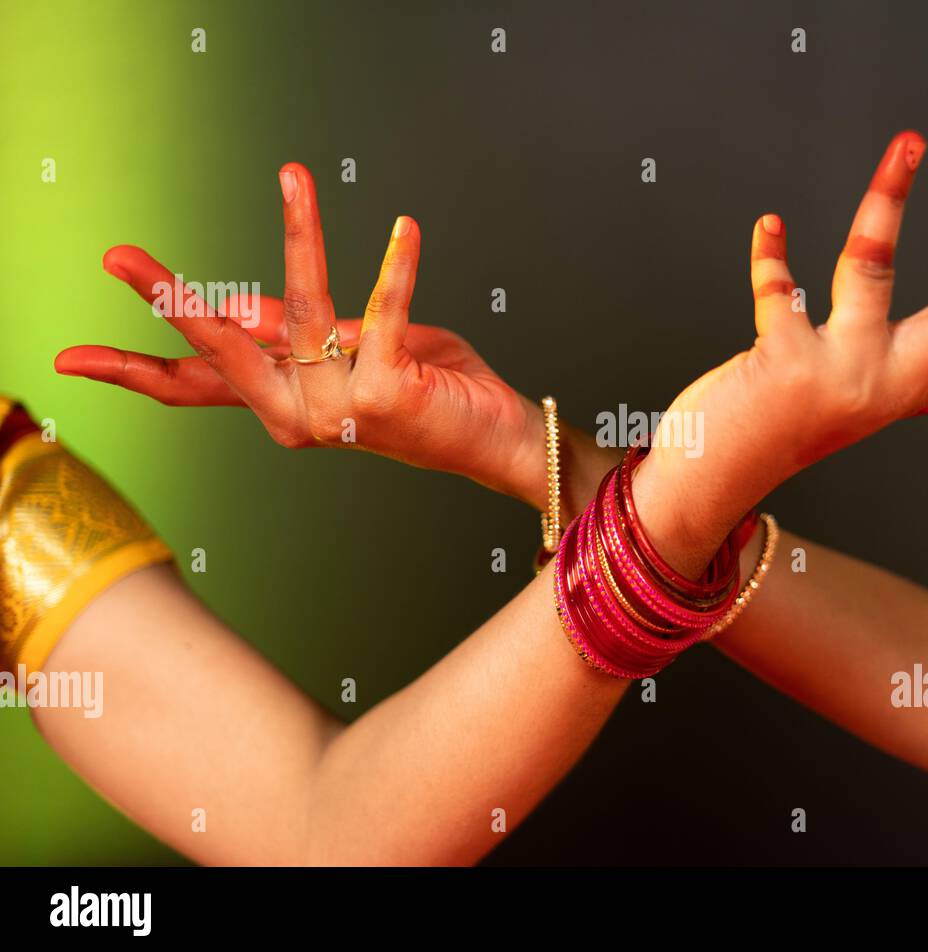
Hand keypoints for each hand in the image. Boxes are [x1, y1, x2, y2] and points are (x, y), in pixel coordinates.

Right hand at [56, 164, 547, 505]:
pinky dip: (397, 265)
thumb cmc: (425, 387)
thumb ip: (296, 334)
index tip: (69, 360)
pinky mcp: (385, 394)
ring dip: (300, 235)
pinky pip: (383, 310)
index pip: (196, 385)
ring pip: (302, 310)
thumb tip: (236, 304)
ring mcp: (339, 411)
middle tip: (118, 257)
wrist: (496, 436)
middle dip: (172, 301)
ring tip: (292, 176)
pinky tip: (405, 228)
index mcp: (281, 405)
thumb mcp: (350, 353)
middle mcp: (299, 417)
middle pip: (221, 352)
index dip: (132, 369)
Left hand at [632, 130, 927, 570]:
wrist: (714, 477)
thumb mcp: (864, 413)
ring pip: (872, 271)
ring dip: (886, 207)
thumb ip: (920, 399)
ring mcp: (838, 367)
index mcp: (912, 382)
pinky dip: (771, 259)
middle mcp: (885, 376)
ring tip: (908, 146)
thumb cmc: (789, 429)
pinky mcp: (783, 359)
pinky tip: (770, 225)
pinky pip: (779, 293)